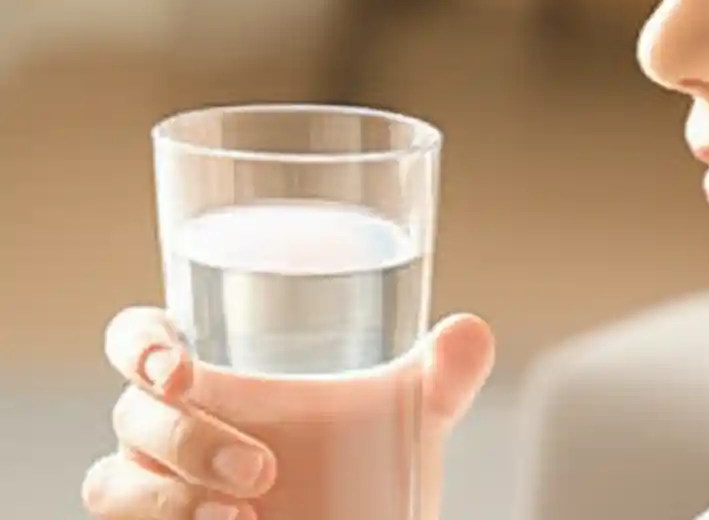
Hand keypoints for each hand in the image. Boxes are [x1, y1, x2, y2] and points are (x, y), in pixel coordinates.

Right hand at [82, 307, 494, 519]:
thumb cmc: (365, 468)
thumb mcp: (408, 421)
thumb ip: (439, 377)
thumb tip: (471, 331)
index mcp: (214, 374)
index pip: (141, 339)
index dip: (139, 345)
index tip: (177, 368)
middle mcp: (170, 426)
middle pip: (132, 414)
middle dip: (186, 440)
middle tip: (262, 469)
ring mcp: (156, 486)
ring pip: (114, 483)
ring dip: (171, 498)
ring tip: (245, 515)